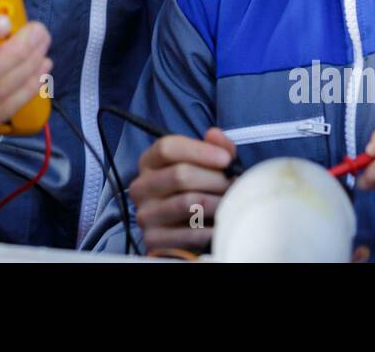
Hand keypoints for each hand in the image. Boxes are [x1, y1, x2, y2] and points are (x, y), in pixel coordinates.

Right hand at [130, 127, 235, 251]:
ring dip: (217, 203)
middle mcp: (141, 187)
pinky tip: (220, 226)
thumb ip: (214, 147)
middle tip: (233, 185)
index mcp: (149, 162)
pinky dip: (211, 230)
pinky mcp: (153, 240)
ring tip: (229, 203)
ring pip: (188, 203)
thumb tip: (214, 134)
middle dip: (215, 180)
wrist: (187, 231)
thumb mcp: (205, 165)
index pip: (167, 147)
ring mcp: (145, 214)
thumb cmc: (198, 190)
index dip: (200, 151)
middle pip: (180, 174)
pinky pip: (189, 233)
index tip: (226, 160)